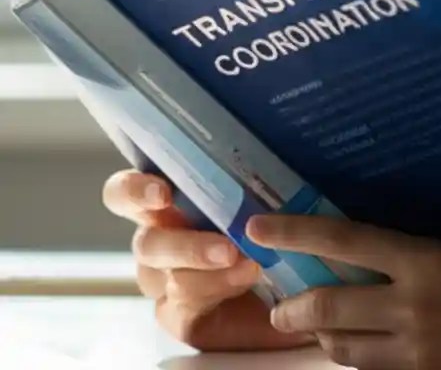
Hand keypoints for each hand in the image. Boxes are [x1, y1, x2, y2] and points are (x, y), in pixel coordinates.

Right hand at [102, 170, 312, 350]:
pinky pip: (182, 311)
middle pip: (146, 243)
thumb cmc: (279, 224)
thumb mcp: (268, 190)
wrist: (305, 282)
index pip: (125, 194)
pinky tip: (246, 281)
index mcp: (167, 204)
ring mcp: (165, 282)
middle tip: (227, 247)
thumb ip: (253, 172)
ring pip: (167, 278)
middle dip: (185, 246)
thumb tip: (265, 132)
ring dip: (209, 274)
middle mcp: (159, 242)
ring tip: (251, 266)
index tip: (163, 193)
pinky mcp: (180, 317)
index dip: (134, 191)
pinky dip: (216, 294)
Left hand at [248, 215, 440, 369]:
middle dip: (291, 306)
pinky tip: (362, 351)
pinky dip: (359, 361)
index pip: (343, 241)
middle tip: (279, 302)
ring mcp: (418, 352)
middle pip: (325, 306)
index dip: (294, 234)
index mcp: (427, 261)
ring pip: (341, 349)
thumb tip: (375, 254)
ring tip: (313, 328)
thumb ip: (420, 259)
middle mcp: (413, 307)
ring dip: (320, 338)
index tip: (257, 227)